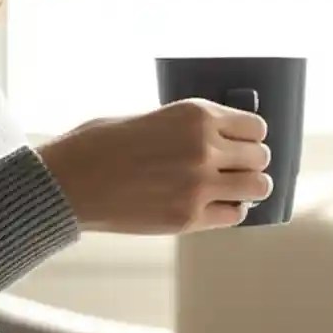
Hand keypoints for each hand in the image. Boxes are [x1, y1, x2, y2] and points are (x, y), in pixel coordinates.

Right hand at [35, 98, 271, 234]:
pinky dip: (229, 211)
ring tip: (230, 190)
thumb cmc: (101, 145)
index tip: (240, 144)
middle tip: (234, 170)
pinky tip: (213, 206)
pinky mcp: (190, 217)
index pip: (255, 127)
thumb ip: (190, 128)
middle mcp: (205, 148)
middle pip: (261, 158)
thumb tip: (222, 141)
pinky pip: (235, 215)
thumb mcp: (152, 118)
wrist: (71, 182)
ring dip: (247, 189)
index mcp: (196, 115)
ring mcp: (200, 185)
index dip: (250, 137)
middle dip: (250, 164)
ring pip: (257, 188)